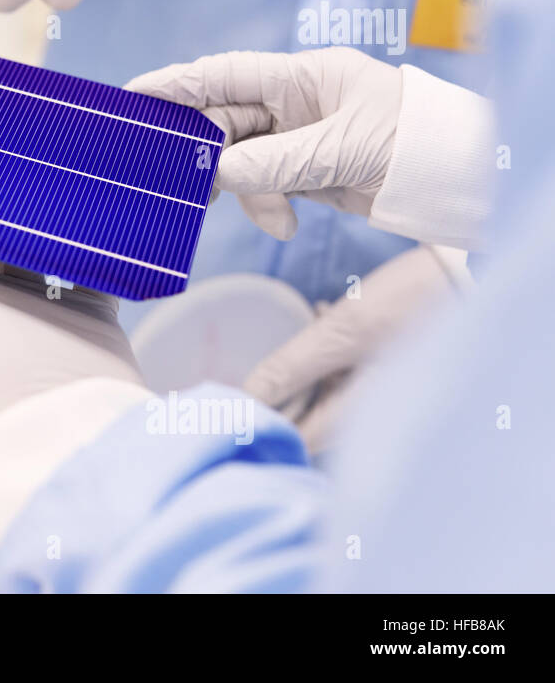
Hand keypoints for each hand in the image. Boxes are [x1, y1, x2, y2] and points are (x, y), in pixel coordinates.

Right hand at [126, 47, 402, 240]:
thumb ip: (276, 162)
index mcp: (301, 76)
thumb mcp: (341, 148)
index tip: (132, 96)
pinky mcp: (303, 171)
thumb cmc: (412, 140)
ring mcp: (296, 137)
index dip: (174, 85)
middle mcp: (293, 103)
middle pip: (225, 123)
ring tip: (276, 216)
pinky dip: (267, 206)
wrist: (455, 178)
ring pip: (240, 161)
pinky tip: (287, 223)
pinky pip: (263, 186)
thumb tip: (219, 173)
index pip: (222, 75)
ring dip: (248, 191)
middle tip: (189, 181)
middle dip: (209, 154)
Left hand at [242, 245, 464, 451]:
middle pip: (309, 415)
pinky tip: (332, 314)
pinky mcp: (394, 368)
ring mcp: (386, 391)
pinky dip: (333, 350)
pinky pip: (350, 371)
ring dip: (308, 364)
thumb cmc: (410, 306)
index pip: (295, 439)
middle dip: (285, 386)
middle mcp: (375, 414)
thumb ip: (290, 369)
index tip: (239, 391)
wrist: (473, 273)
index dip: (262, 418)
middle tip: (270, 353)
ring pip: (328, 390)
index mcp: (361, 417)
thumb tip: (246, 399)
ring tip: (312, 320)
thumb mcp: (339, 333)